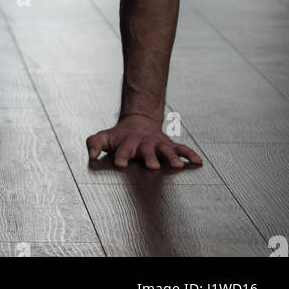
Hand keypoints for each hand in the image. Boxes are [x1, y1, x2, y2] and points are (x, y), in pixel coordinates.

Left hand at [86, 114, 202, 170]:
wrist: (138, 122)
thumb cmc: (120, 136)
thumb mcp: (104, 137)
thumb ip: (94, 144)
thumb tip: (91, 155)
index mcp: (127, 144)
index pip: (122, 151)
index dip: (121, 157)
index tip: (120, 164)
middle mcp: (143, 144)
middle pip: (147, 151)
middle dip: (150, 158)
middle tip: (152, 166)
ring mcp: (157, 144)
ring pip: (166, 150)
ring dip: (171, 157)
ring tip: (177, 166)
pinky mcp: (169, 145)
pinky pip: (181, 149)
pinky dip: (189, 154)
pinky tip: (198, 161)